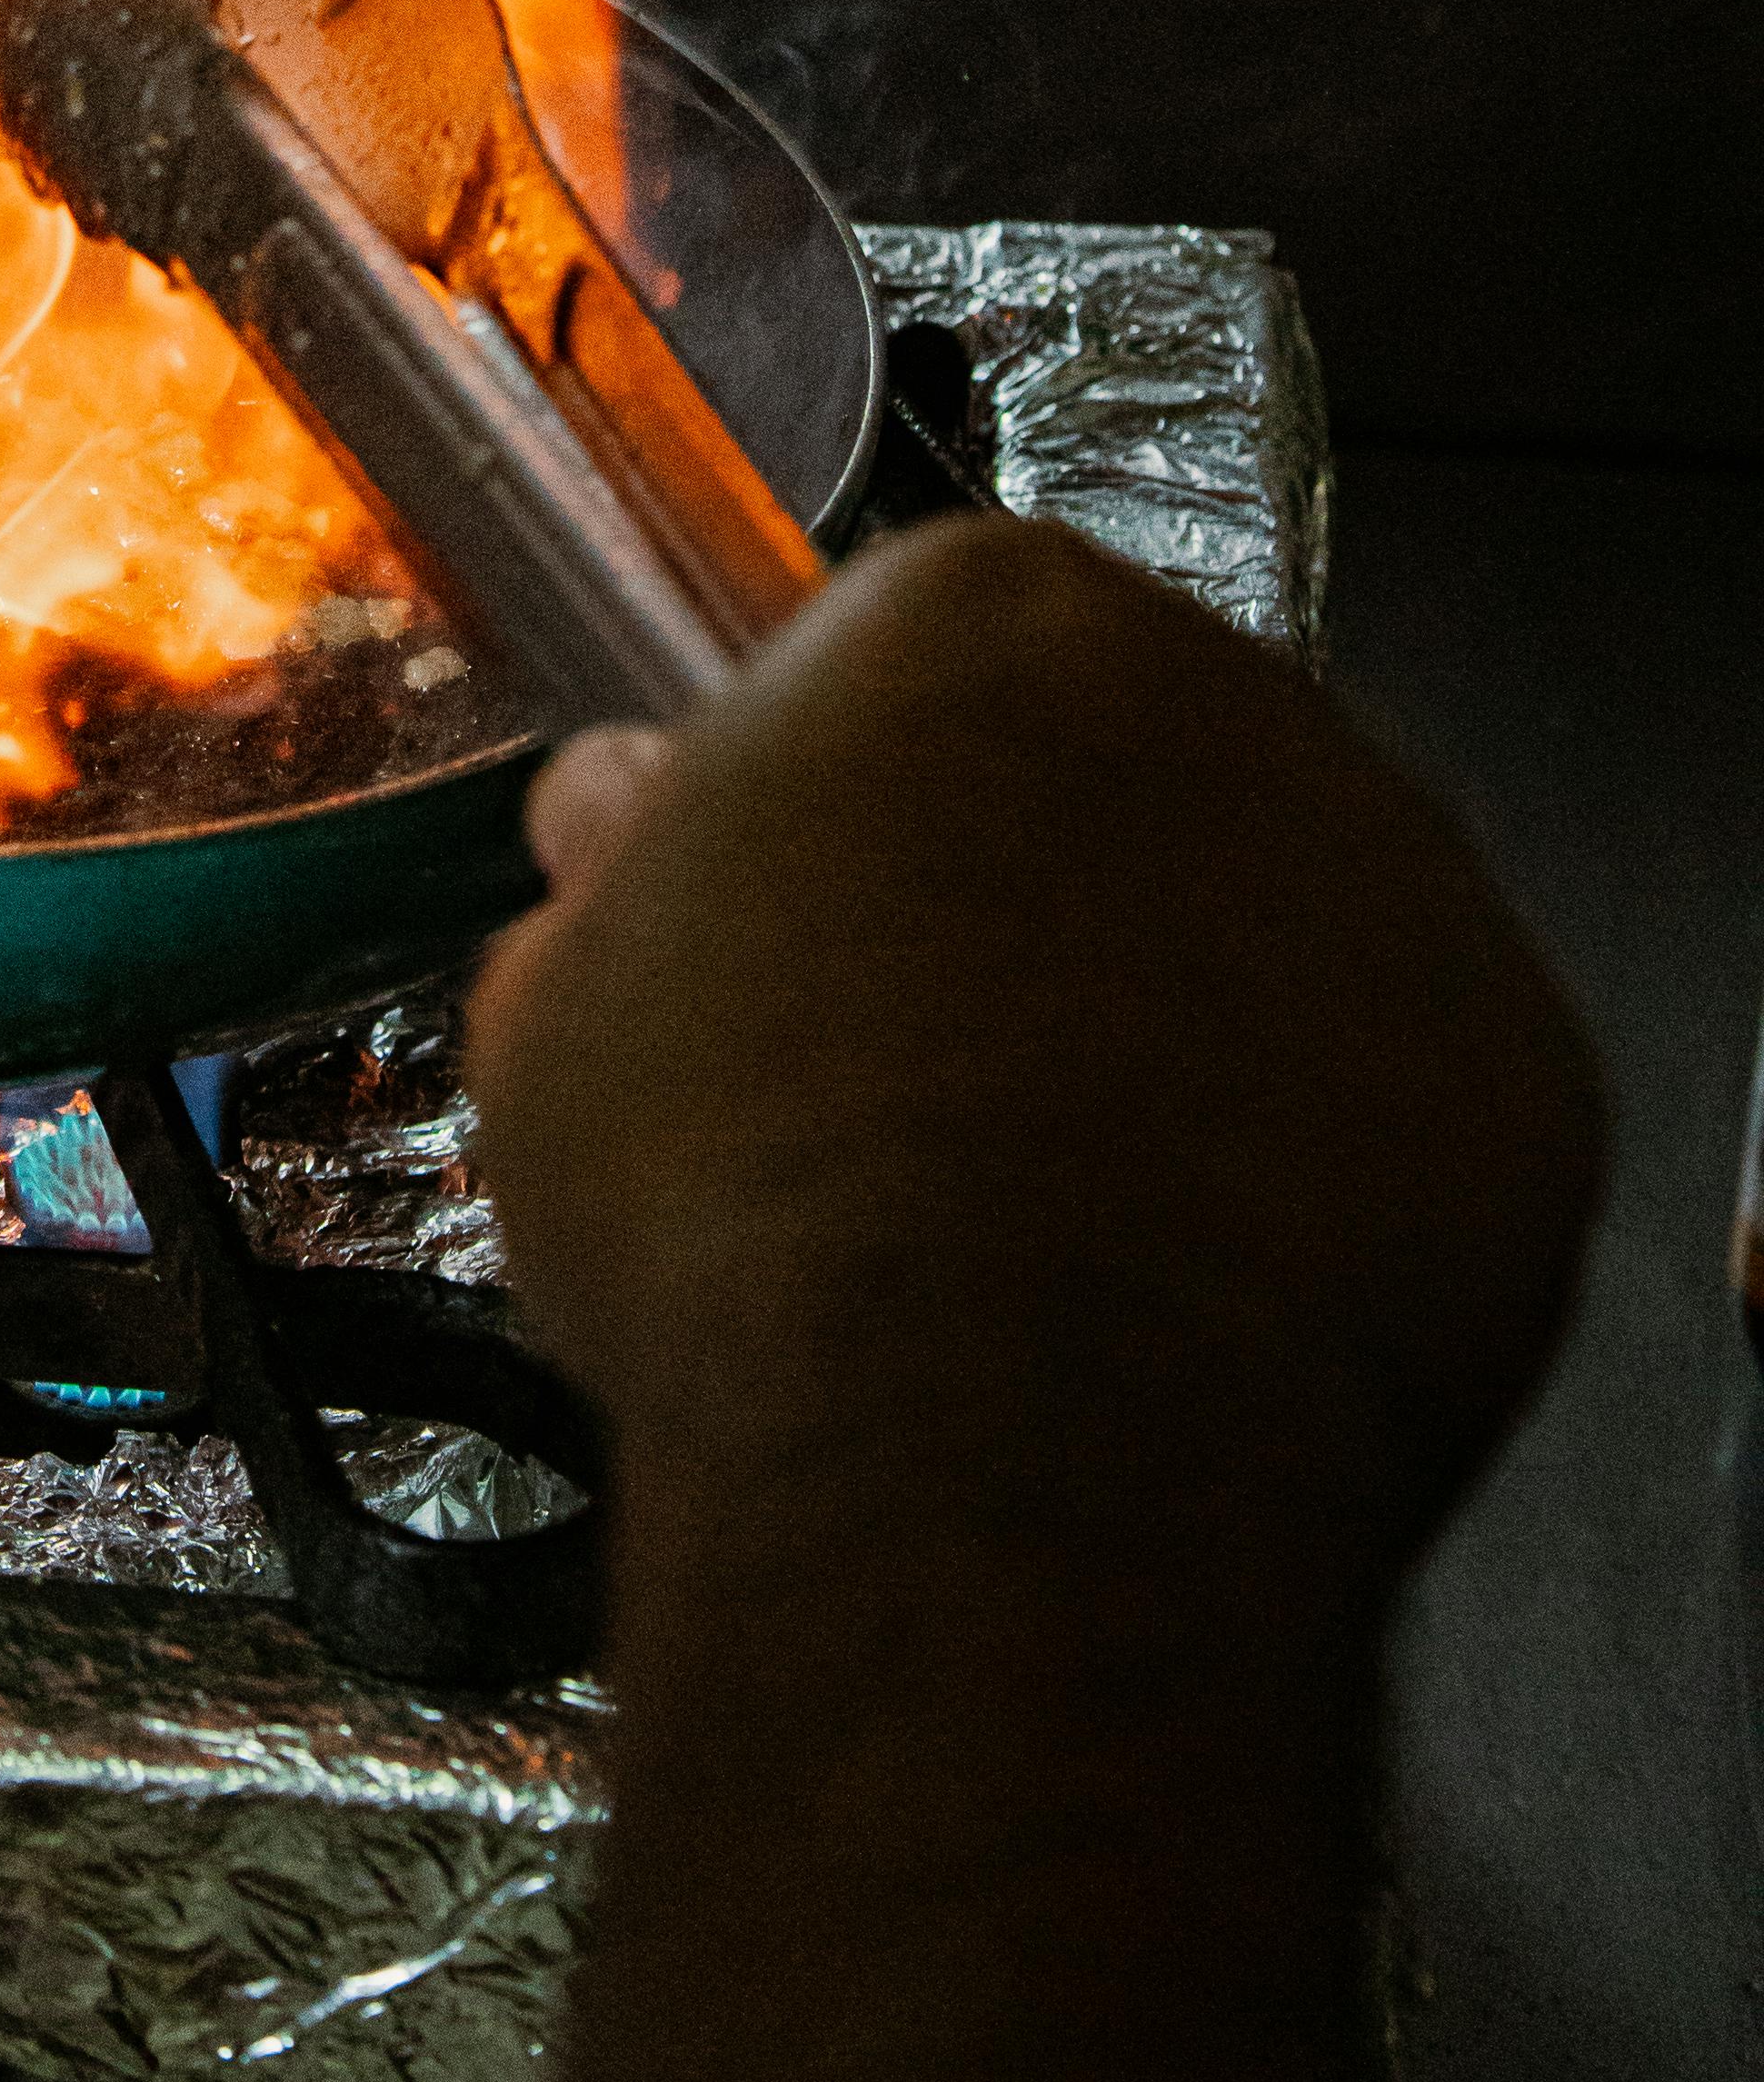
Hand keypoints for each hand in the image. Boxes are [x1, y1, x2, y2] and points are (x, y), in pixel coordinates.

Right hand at [468, 512, 1596, 1555]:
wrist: (980, 1467)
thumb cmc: (770, 1231)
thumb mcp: (558, 1011)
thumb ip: (619, 878)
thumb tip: (626, 837)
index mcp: (971, 614)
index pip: (912, 655)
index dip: (844, 813)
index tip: (813, 917)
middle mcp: (1212, 692)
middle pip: (1110, 773)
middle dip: (1030, 905)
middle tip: (918, 1080)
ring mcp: (1394, 878)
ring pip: (1270, 934)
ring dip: (1184, 1036)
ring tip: (1048, 1214)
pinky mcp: (1521, 1075)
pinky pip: (1404, 1107)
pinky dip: (1322, 1187)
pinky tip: (1192, 1284)